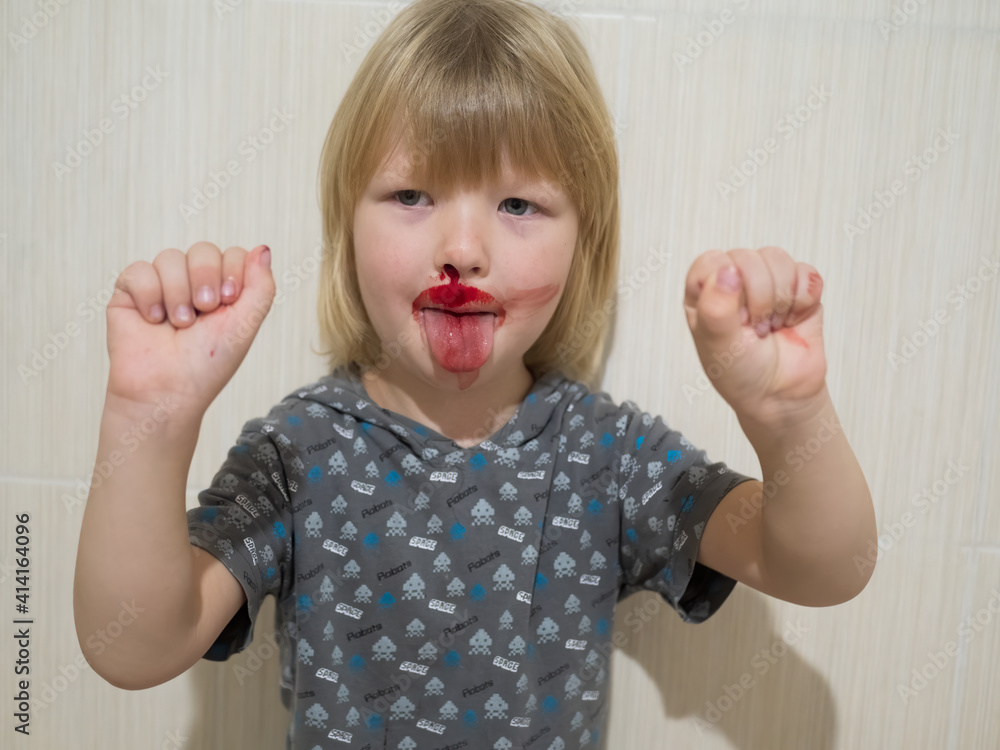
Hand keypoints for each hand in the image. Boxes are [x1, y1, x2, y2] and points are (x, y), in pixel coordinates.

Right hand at [105, 242, 275, 417]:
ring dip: (177, 294)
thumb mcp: (246, 324)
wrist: (167, 390)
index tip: (229, 301)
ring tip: (178, 323)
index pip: (232, 254)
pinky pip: (139, 270)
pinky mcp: (130, 292)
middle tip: (203, 312)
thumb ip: (262, 286)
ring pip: (170, 257)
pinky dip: (149, 296)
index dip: (232, 273)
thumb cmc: (206, 365)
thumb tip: (263, 249)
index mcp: (223, 290)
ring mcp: (162, 286)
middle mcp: (193, 285)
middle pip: (203, 250)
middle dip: (205, 281)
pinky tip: (153, 320)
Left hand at [683, 246, 826, 426]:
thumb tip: (726, 272)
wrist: (781, 395)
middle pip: (749, 258)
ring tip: (772, 325)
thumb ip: (716, 309)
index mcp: (704, 292)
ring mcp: (766, 282)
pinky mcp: (797, 288)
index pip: (713, 262)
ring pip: (778, 259)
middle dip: (759, 298)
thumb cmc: (741, 374)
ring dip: (781, 299)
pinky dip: (804, 299)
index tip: (736, 318)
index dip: (729, 286)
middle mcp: (732, 282)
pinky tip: (793, 320)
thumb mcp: (719, 348)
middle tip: (757, 328)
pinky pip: (806, 272)